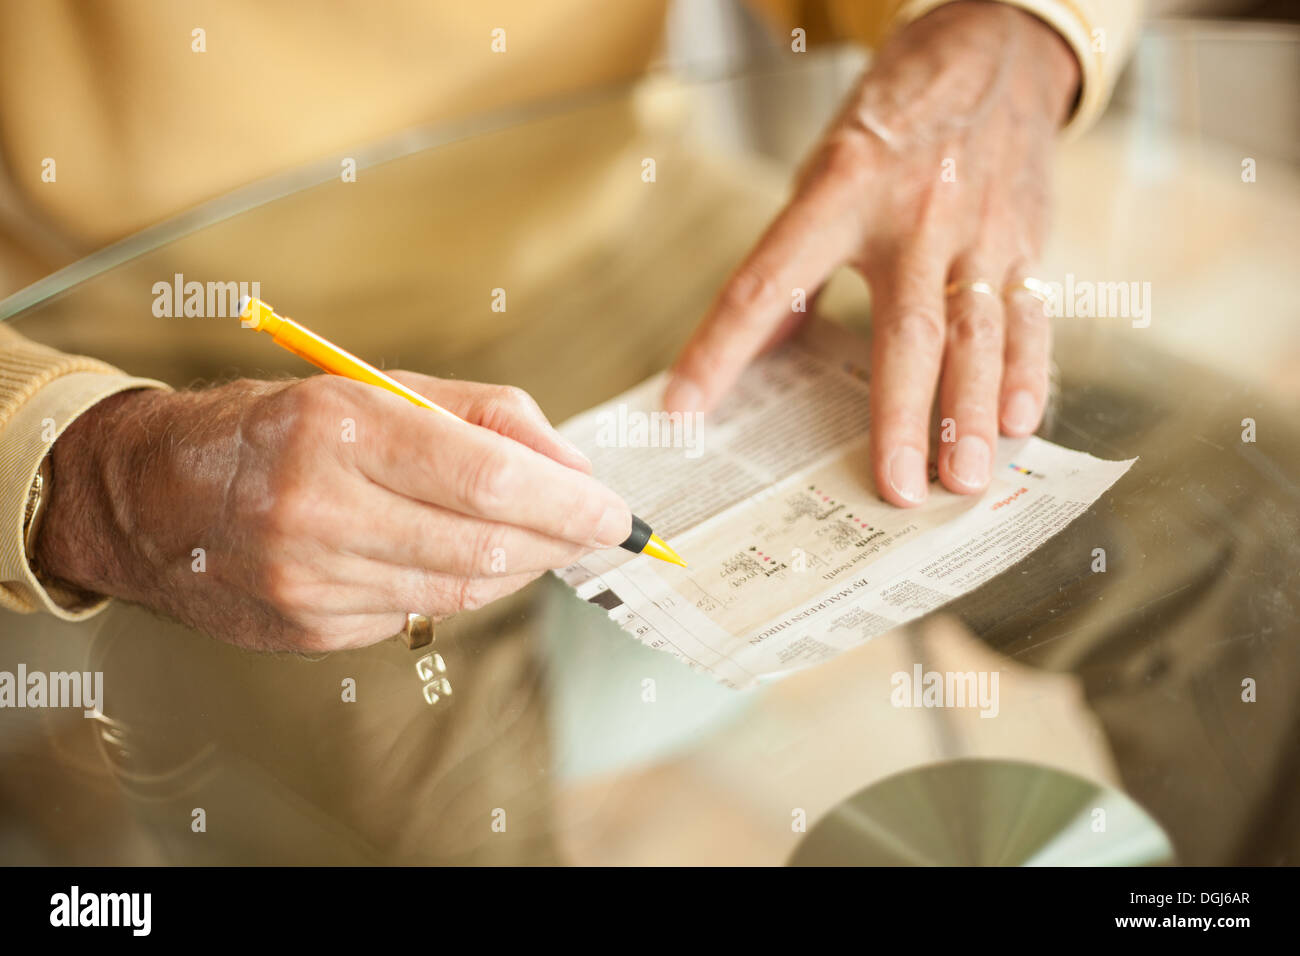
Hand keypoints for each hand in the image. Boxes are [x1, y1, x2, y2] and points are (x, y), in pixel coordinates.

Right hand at [36, 373, 630, 650]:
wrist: (148, 494)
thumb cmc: (277, 427)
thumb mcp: (377, 388)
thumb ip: (485, 417)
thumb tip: (574, 469)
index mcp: (339, 429)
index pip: (490, 479)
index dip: (569, 503)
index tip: (616, 513)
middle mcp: (320, 509)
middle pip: (487, 545)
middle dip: (560, 541)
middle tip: (595, 529)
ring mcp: (311, 580)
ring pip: (463, 588)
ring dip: (522, 566)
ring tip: (543, 539)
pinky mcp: (309, 628)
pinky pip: (420, 612)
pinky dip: (461, 585)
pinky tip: (463, 556)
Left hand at [664, 1, 1079, 504]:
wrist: (992, 50)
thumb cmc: (892, 125)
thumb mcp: (822, 174)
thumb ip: (794, 261)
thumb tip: (756, 349)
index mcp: (840, 195)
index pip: (767, 284)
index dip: (720, 350)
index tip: (685, 409)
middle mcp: (915, 217)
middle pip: (905, 333)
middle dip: (901, 418)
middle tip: (898, 488)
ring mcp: (979, 232)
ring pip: (978, 336)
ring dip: (971, 415)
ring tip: (963, 479)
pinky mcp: (1027, 242)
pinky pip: (1031, 316)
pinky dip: (1026, 374)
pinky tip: (1018, 424)